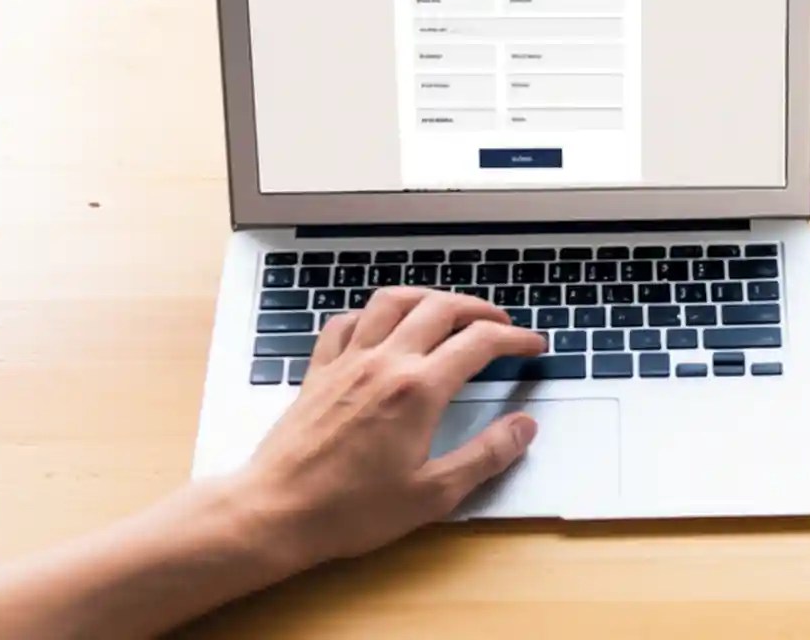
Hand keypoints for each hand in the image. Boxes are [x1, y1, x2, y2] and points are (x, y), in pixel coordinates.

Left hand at [239, 288, 544, 567]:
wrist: (276, 512)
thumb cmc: (351, 510)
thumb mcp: (434, 494)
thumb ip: (486, 456)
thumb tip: (523, 428)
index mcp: (418, 390)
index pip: (479, 343)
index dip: (515, 338)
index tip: (532, 345)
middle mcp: (384, 363)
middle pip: (440, 308)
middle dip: (479, 308)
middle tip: (500, 324)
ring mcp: (347, 362)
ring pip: (391, 302)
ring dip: (426, 297)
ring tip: (446, 309)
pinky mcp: (318, 372)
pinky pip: (345, 323)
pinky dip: (370, 314)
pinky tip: (379, 326)